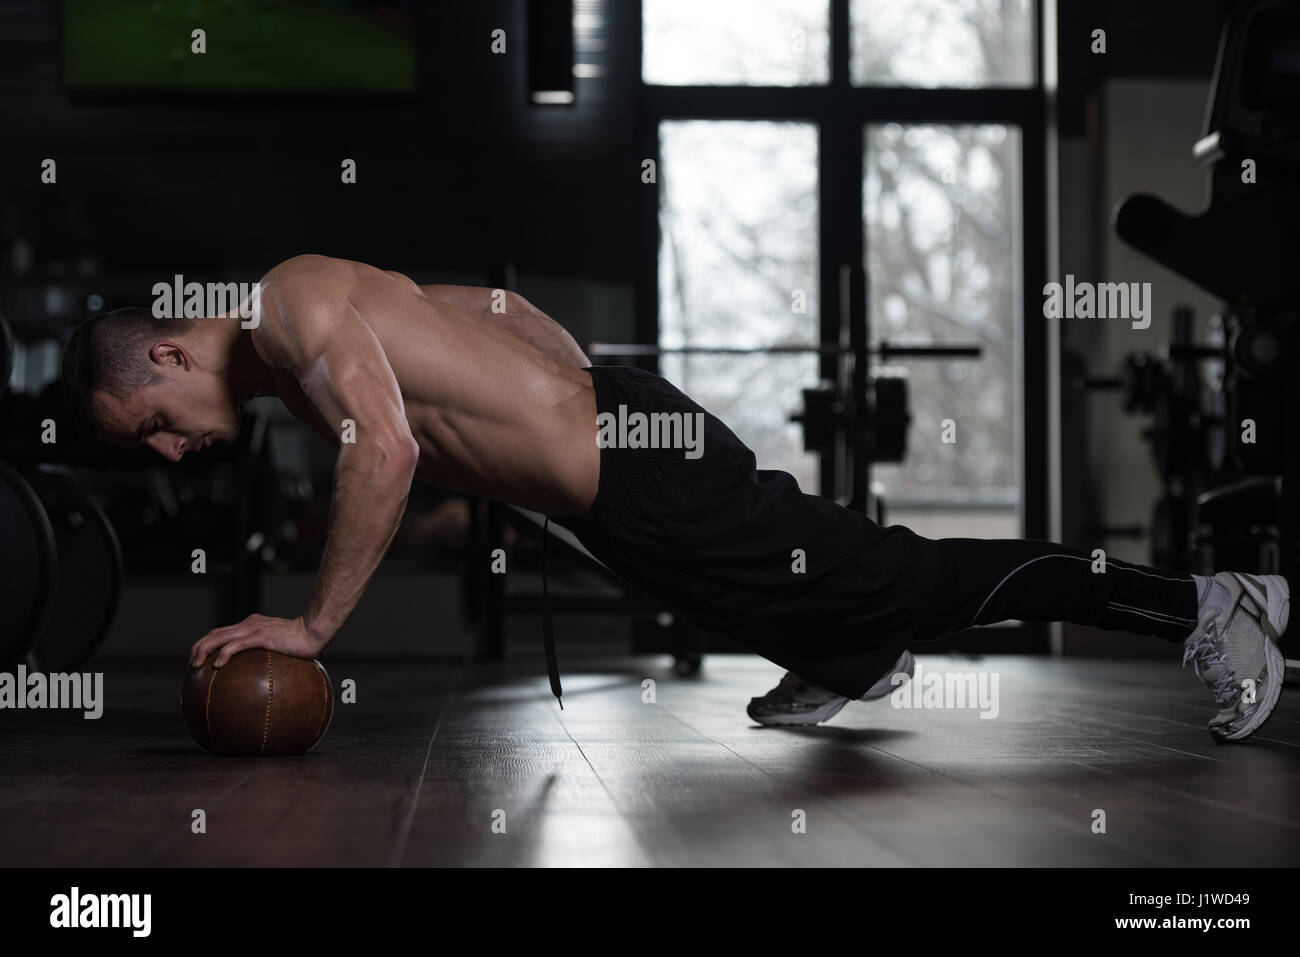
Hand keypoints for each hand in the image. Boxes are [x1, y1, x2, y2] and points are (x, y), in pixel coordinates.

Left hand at [189, 614, 326, 668]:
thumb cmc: (302, 641)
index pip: (222, 632)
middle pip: (214, 633)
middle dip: (198, 648)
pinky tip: (218, 665)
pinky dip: (223, 654)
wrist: (314, 631)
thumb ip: (268, 653)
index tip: (199, 659)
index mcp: (251, 625)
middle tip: (191, 665)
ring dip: (204, 650)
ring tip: (195, 664)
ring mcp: (253, 629)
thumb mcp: (279, 646)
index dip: (207, 644)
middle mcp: (248, 624)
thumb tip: (263, 675)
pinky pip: (236, 645)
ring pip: (219, 637)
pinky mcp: (260, 636)